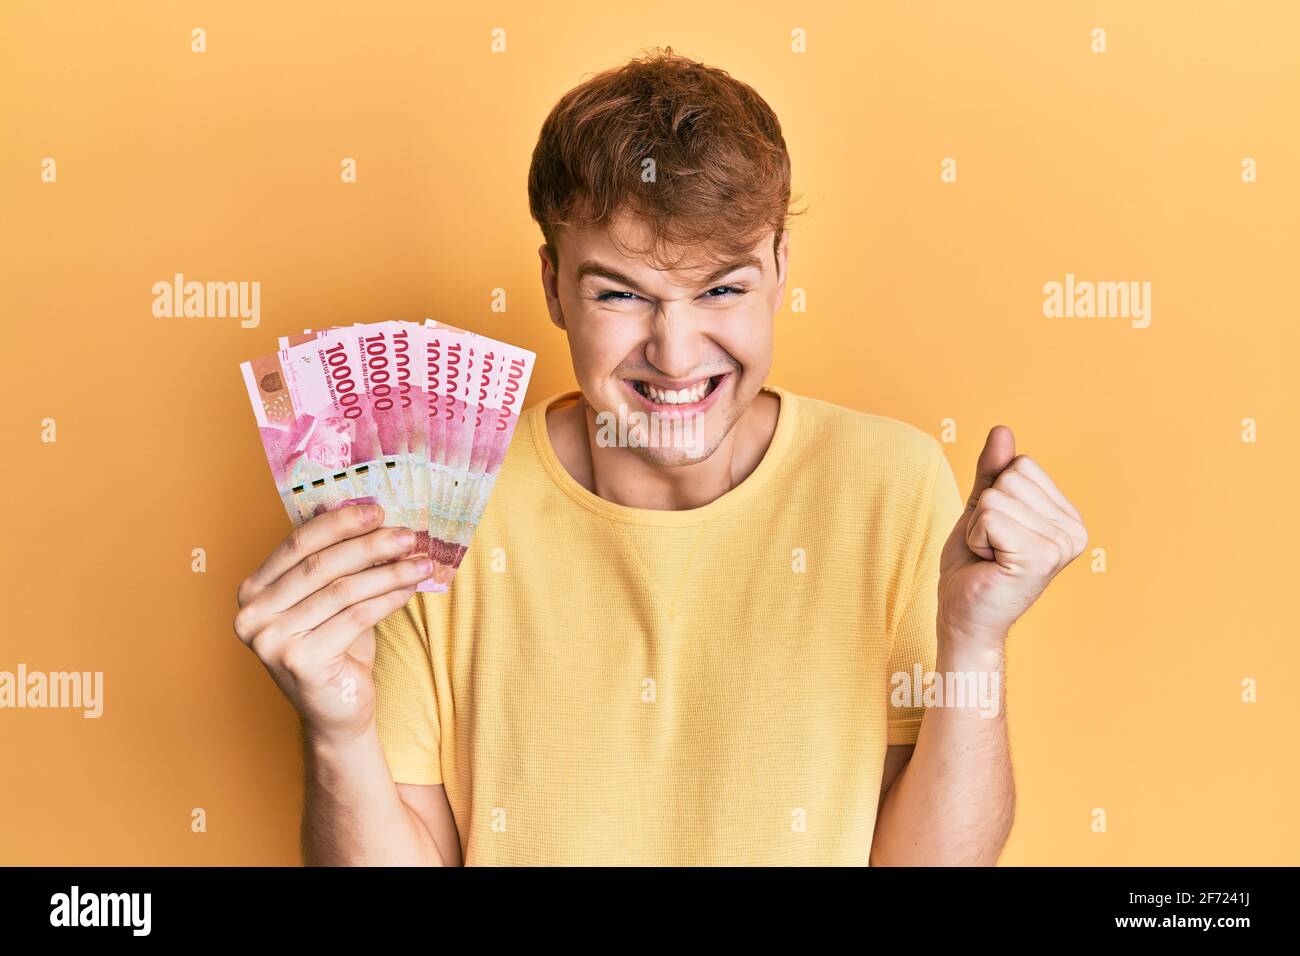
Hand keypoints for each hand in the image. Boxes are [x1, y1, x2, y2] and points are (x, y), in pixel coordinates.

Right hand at [233, 504, 431, 742]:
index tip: (378, 510)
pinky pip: (356, 617)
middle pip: (321, 565)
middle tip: (409, 535)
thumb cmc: (335, 648)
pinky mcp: (300, 661)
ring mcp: (271, 641)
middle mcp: (252, 616)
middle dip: (370, 546)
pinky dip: (388, 598)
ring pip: (344, 591)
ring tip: (421, 563)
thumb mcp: (329, 599)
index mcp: (252, 591)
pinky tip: (410, 590)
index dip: (339, 524)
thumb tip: (363, 508)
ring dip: (389, 572)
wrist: (337, 711)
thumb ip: (333, 559)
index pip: (297, 544)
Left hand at [937, 426, 1087, 646]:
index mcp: (1067, 516)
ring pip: (996, 496)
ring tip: (991, 557)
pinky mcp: (1038, 556)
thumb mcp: (982, 508)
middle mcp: (1074, 529)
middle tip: (991, 548)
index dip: (994, 495)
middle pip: (1009, 477)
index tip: (997, 533)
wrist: (964, 616)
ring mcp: (1060, 543)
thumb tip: (1002, 430)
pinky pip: (988, 515)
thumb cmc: (974, 567)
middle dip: (984, 512)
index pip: (1022, 464)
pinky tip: (989, 564)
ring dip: (979, 527)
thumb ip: (993, 471)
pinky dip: (976, 537)